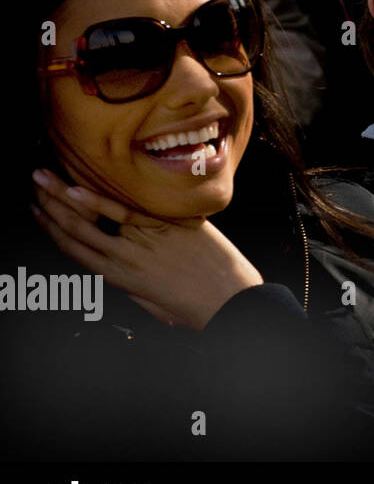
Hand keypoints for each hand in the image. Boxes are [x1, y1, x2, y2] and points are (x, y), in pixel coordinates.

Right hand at [30, 170, 262, 330]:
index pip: (74, 250)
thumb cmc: (195, 305)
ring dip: (63, 196)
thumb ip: (132, 282)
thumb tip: (118, 269)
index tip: (36, 211)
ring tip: (43, 177)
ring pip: (91, 219)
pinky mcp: (165, 228)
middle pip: (74, 230)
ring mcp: (142, 242)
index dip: (51, 229)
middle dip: (49, 206)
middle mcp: (123, 259)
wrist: (231, 302)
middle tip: (33, 185)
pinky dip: (98, 201)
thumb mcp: (153, 301)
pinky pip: (126, 211)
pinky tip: (77, 189)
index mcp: (119, 277)